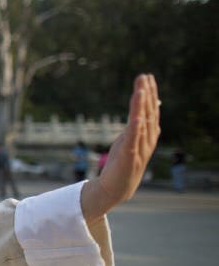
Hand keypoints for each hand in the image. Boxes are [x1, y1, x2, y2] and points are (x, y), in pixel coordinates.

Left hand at [81, 74, 160, 220]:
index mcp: (147, 136)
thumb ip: (138, 125)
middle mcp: (146, 141)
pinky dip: (136, 130)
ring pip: (142, 125)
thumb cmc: (122, 163)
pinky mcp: (129, 158)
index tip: (147, 77)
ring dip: (141, 107)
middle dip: (146, 95)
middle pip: (148, 114)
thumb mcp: (130, 139)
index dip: (150, 94)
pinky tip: (136, 118)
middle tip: (144, 77)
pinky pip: (133, 142)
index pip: (150, 111)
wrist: (114, 189)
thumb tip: (145, 108)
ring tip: (141, 90)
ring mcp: (139, 150)